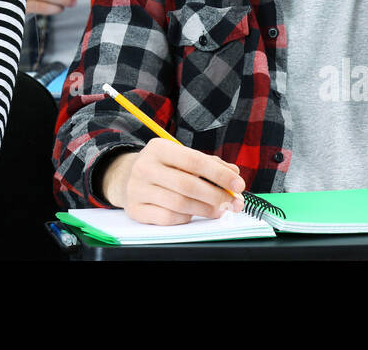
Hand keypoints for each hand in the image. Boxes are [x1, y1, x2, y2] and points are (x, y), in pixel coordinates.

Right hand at [102, 138, 245, 224]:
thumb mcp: (182, 158)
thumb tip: (234, 174)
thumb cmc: (164, 168)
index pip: (194, 160)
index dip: (219, 174)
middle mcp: (144, 166)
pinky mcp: (135, 209)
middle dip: (216, 196)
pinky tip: (193, 215)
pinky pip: (167, 218)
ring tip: (220, 210)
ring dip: (206, 210)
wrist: (128, 177)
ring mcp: (137, 189)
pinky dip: (186, 218)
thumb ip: (210, 164)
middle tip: (234, 204)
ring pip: (180, 204)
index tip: (239, 185)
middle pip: (188, 185)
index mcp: (158, 148)